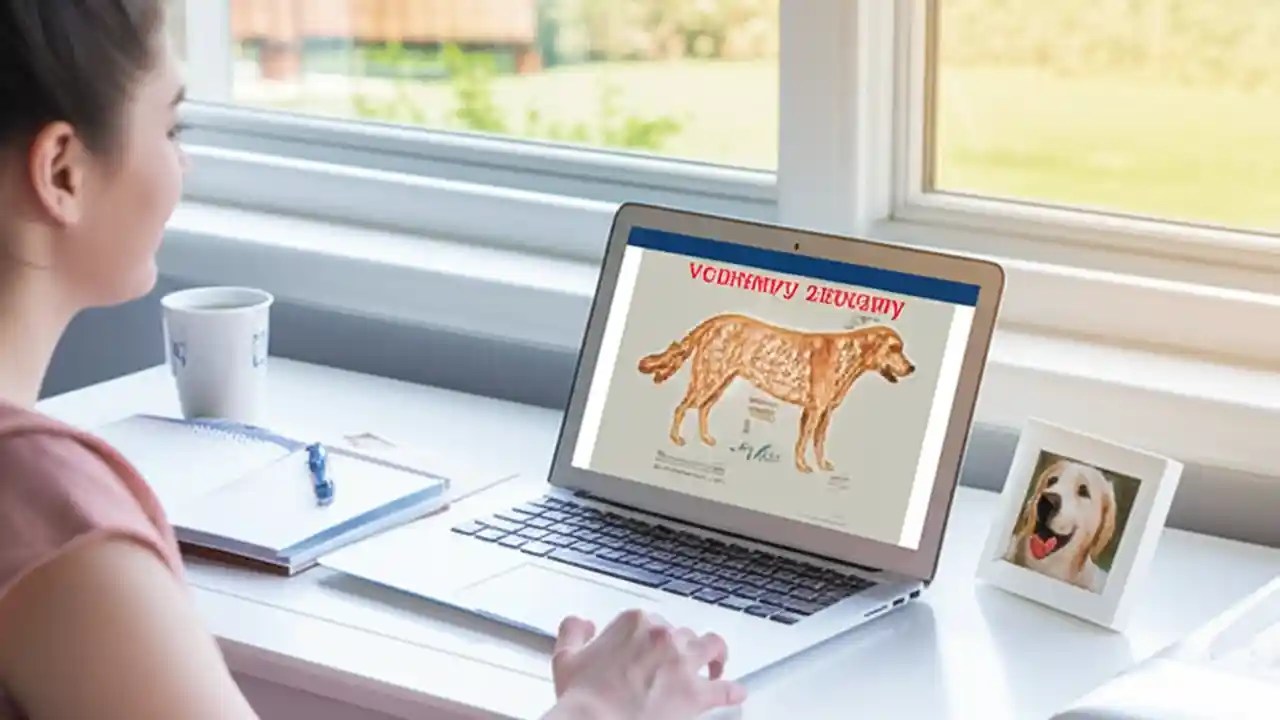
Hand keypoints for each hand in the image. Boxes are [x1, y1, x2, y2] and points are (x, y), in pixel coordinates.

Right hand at [545, 609, 746, 719]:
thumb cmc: (581, 696)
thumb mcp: (566, 657)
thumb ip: (573, 631)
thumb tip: (583, 623)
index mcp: (636, 622)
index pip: (653, 621)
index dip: (651, 638)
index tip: (646, 651)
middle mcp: (664, 635)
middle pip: (682, 634)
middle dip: (679, 648)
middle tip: (675, 664)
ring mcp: (683, 663)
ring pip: (711, 647)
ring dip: (715, 655)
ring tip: (715, 664)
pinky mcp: (696, 693)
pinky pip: (725, 689)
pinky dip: (733, 690)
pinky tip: (737, 692)